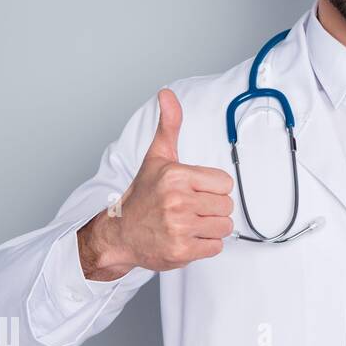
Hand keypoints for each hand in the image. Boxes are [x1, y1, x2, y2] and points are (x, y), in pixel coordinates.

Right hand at [79, 89, 234, 279]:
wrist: (119, 234)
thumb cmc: (143, 196)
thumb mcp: (157, 158)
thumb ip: (169, 126)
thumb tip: (167, 93)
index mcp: (176, 176)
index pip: (225, 183)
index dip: (212, 188)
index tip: (194, 191)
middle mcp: (177, 201)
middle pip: (226, 206)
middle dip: (211, 209)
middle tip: (189, 209)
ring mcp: (179, 228)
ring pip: (224, 227)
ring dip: (209, 228)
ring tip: (188, 224)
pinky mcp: (181, 251)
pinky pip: (215, 247)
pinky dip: (204, 246)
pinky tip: (186, 238)